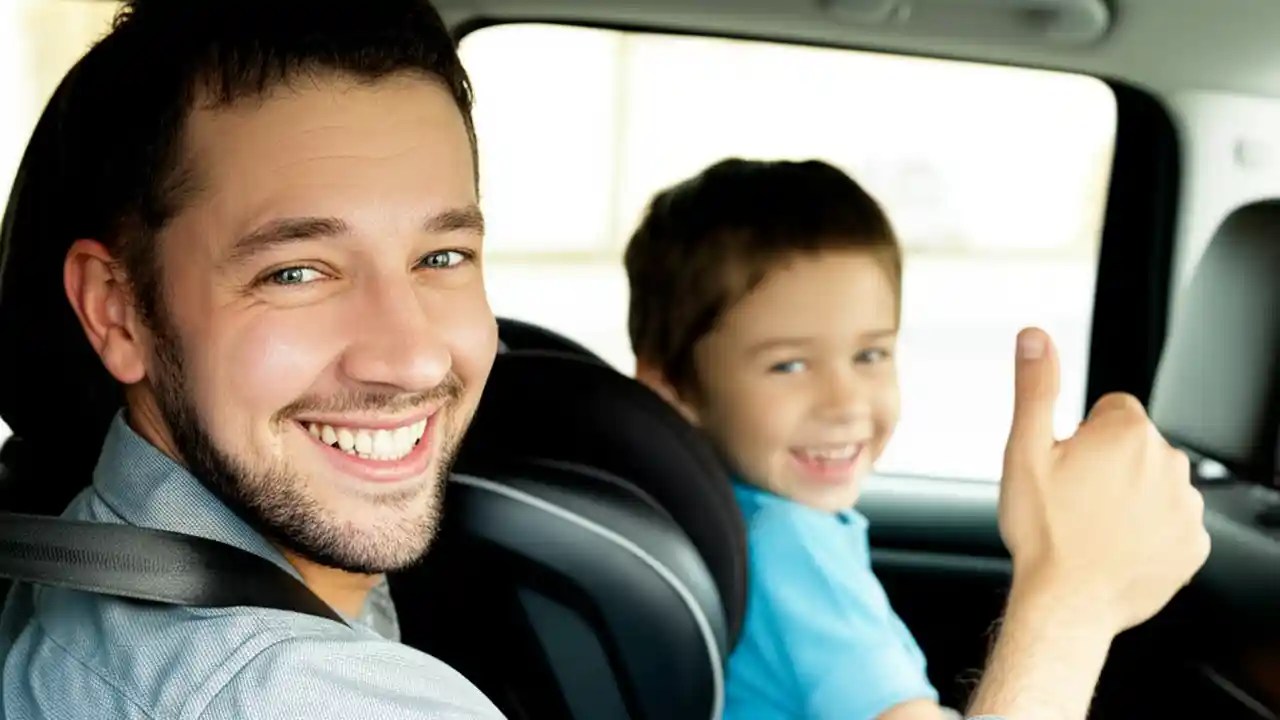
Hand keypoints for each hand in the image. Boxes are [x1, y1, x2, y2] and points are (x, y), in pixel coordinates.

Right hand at [998, 327, 1210, 633]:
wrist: (1066, 603)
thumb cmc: (1042, 530)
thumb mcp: (1023, 450)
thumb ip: (1035, 387)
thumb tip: (1034, 335)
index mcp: (1128, 432)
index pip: (1111, 410)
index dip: (1081, 437)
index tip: (1065, 468)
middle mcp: (1169, 462)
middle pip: (1135, 447)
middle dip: (1108, 465)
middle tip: (1073, 500)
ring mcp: (1186, 506)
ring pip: (1153, 485)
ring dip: (1129, 498)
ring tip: (1092, 527)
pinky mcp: (1194, 545)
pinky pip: (1170, 524)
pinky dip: (1148, 533)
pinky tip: (1116, 548)